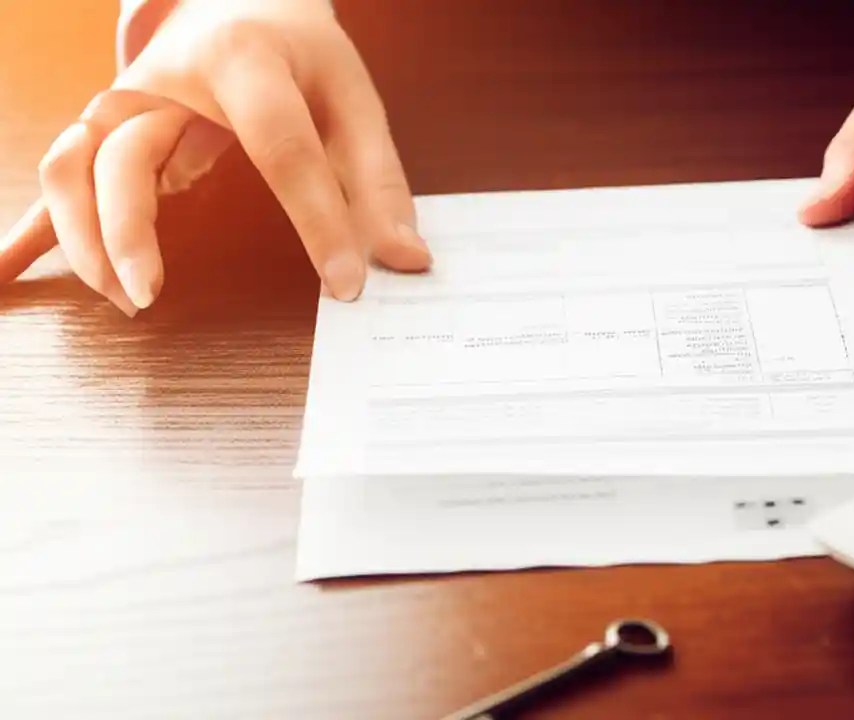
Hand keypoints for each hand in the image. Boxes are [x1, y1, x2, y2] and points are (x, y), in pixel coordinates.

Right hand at [0, 0, 429, 314]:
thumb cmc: (299, 53)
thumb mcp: (352, 99)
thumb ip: (377, 181)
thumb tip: (405, 261)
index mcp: (247, 59)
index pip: (281, 146)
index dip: (316, 220)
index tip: (346, 285)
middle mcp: (166, 77)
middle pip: (127, 153)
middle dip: (127, 229)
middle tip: (154, 298)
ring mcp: (127, 101)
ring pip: (74, 164)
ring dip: (80, 235)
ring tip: (123, 299)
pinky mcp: (109, 126)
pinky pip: (61, 174)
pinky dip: (35, 228)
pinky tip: (10, 276)